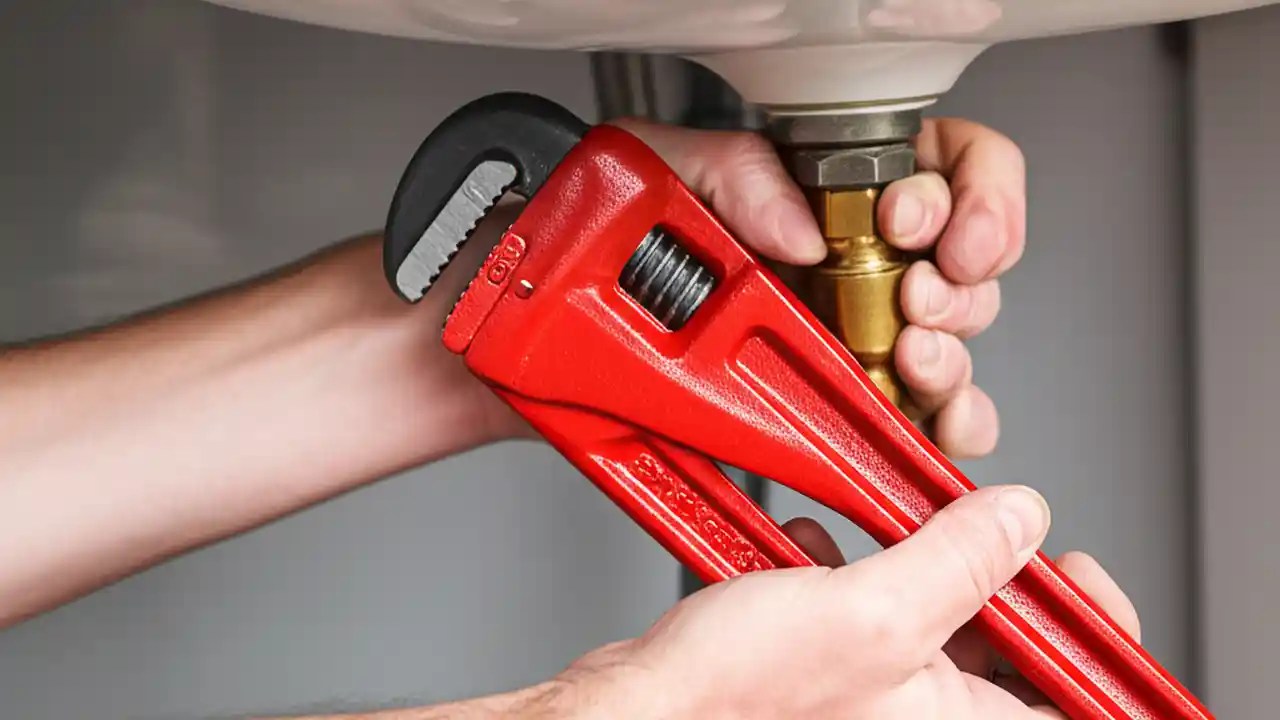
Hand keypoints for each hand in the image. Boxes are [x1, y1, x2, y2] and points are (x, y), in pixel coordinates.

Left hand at [463, 117, 1024, 457]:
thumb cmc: (567, 237)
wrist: (501, 322)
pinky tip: (923, 425)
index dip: (957, 199)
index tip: (916, 233)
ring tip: (915, 362)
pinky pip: (885, 426)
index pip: (934, 174)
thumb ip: (731, 173)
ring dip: (950, 364)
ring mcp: (816, 340)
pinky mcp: (796, 409)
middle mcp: (827, 266)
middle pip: (954, 273)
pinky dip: (923, 431)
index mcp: (808, 193)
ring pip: (938, 353)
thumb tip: (805, 225)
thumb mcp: (646, 167)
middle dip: (956, 294)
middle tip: (920, 306)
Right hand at [545, 486, 1140, 718]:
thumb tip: (1016, 518)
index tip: (1075, 574)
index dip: (1091, 633)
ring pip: (927, 616)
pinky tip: (810, 549)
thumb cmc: (734, 703)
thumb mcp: (872, 613)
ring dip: (897, 560)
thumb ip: (957, 558)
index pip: (1076, 696)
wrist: (642, 707)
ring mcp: (874, 699)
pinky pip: (862, 611)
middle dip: (975, 569)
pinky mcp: (826, 674)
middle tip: (965, 526)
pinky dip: (841, 571)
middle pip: (1004, 643)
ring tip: (869, 534)